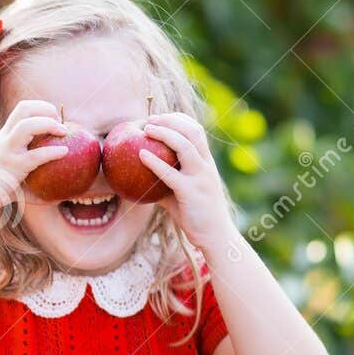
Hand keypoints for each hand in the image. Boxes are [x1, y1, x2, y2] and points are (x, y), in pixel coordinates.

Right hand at [0, 100, 67, 222]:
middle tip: (60, 121)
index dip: (41, 107)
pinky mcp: (13, 167)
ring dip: (49, 123)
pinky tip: (64, 152)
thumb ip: (26, 181)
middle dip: (46, 109)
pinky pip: (36, 155)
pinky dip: (53, 151)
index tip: (53, 118)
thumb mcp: (5, 177)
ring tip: (64, 131)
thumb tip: (52, 197)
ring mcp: (7, 151)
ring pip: (28, 125)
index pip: (21, 109)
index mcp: (3, 137)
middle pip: (24, 108)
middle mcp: (4, 139)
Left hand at [138, 113, 236, 251]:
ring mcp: (200, 178)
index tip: (160, 117)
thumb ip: (164, 183)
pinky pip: (170, 173)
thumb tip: (138, 177)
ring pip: (184, 146)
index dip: (178, 119)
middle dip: (170, 120)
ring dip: (164, 133)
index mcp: (206, 163)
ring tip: (145, 129)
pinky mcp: (191, 192)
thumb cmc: (195, 216)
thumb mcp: (179, 194)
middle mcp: (206, 166)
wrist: (215, 236)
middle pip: (192, 132)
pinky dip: (154, 162)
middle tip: (148, 120)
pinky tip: (140, 155)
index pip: (197, 131)